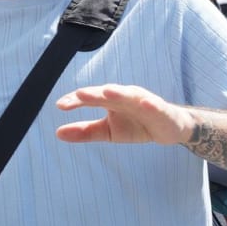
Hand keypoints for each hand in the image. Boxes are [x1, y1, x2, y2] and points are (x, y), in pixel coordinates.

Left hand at [56, 84, 191, 146]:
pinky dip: (150, 104)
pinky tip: (144, 103)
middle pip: (108, 94)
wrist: (169, 129)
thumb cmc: (137, 126)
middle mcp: (126, 97)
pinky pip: (156, 106)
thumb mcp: (108, 132)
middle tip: (80, 95)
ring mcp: (144, 102)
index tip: (61, 105)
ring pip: (131, 95)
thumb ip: (85, 132)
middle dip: (95, 94)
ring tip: (108, 92)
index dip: (77, 101)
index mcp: (111, 101)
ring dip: (120, 93)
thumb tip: (57, 133)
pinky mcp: (161, 110)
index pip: (91, 98)